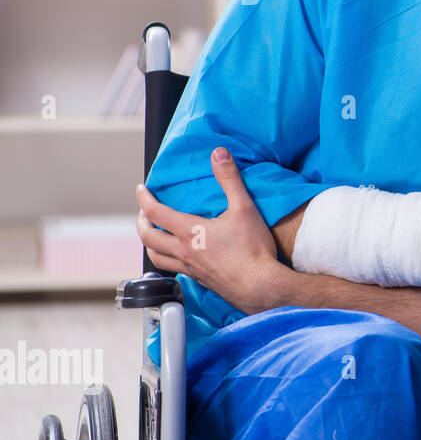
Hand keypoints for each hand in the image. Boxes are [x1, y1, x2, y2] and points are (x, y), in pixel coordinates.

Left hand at [135, 147, 285, 314]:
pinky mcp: (200, 280)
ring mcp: (190, 268)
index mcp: (190, 232)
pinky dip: (167, 260)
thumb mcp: (245, 208)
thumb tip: (219, 154)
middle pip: (148, 237)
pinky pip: (174, 270)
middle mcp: (184, 251)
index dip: (145, 199)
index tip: (142, 190)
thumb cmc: (253, 250)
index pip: (155, 213)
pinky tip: (179, 258)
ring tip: (153, 236)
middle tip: (144, 213)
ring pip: (156, 257)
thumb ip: (230, 179)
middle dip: (141, 223)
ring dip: (149, 244)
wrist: (261, 285)